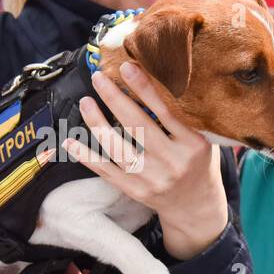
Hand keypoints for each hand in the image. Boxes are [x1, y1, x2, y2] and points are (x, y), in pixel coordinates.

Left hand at [66, 64, 226, 259]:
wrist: (196, 206)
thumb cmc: (198, 163)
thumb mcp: (202, 138)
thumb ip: (183, 116)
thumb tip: (153, 78)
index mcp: (192, 145)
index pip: (165, 111)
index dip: (144, 88)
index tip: (126, 68)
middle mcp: (172, 162)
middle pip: (137, 126)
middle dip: (114, 99)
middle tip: (98, 78)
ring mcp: (151, 179)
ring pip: (118, 148)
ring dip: (97, 123)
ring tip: (85, 102)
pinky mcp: (135, 190)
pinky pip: (106, 171)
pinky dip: (86, 156)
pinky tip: (70, 142)